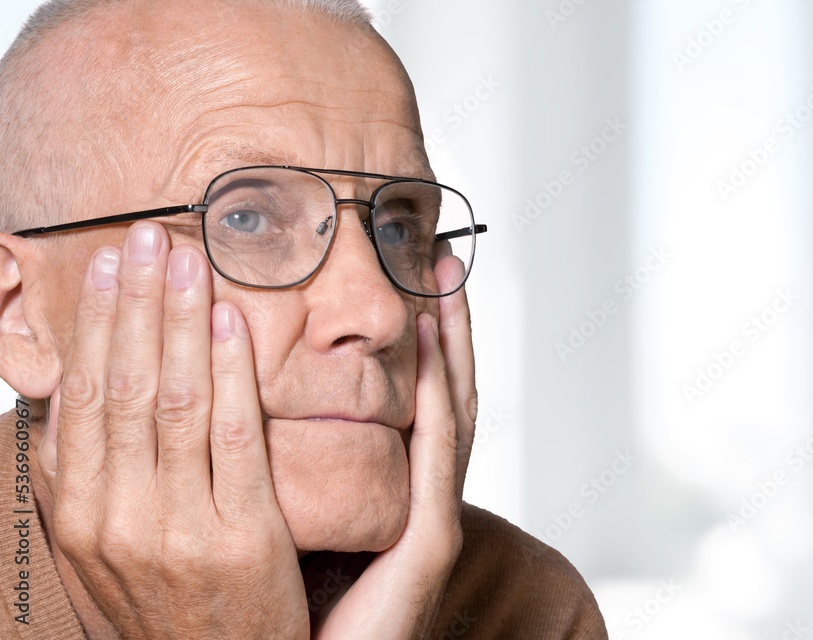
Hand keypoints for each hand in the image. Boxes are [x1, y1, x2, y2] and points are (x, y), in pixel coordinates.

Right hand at [39, 223, 308, 638]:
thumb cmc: (160, 601)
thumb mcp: (98, 546)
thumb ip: (79, 475)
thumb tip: (66, 392)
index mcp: (76, 513)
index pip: (82, 395)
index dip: (96, 322)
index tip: (110, 263)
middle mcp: (115, 517)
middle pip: (123, 384)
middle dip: (136, 301)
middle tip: (147, 234)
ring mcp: (177, 527)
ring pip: (172, 399)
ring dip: (179, 319)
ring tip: (187, 257)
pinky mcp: (240, 536)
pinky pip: (231, 437)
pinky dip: (228, 373)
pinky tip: (231, 322)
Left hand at [313, 254, 477, 638]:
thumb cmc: (300, 606)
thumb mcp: (295, 515)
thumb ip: (290, 460)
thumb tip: (246, 397)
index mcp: (392, 486)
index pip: (412, 396)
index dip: (419, 337)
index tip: (408, 277)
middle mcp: (421, 493)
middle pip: (444, 391)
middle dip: (450, 324)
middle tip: (443, 261)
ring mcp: (433, 515)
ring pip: (451, 413)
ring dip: (453, 348)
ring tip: (446, 289)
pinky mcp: (431, 543)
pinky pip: (437, 461)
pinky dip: (439, 406)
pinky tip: (434, 361)